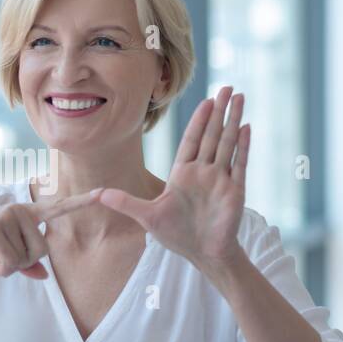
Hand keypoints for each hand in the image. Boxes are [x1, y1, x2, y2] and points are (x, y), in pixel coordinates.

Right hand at [0, 189, 101, 278]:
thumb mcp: (1, 253)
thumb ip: (25, 263)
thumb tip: (45, 276)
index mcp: (26, 212)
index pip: (58, 207)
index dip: (81, 202)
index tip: (104, 193)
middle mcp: (20, 210)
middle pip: (42, 252)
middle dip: (23, 263)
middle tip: (0, 256)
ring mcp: (7, 216)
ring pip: (25, 259)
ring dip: (7, 266)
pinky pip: (11, 262)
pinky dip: (0, 269)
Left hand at [97, 87, 250, 274]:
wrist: (203, 254)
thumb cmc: (177, 235)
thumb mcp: (147, 216)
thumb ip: (124, 202)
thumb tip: (96, 194)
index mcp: (183, 174)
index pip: (192, 140)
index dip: (199, 120)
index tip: (205, 100)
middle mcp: (203, 172)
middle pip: (212, 135)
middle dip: (219, 111)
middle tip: (226, 87)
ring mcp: (220, 179)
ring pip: (227, 143)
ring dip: (233, 120)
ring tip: (240, 98)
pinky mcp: (234, 190)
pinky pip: (239, 163)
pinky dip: (243, 146)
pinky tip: (246, 128)